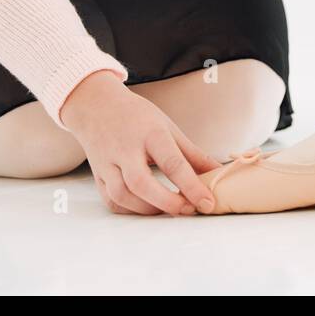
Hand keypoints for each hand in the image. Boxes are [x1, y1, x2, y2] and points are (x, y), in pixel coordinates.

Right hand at [60, 71, 222, 215]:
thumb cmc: (137, 117)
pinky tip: (147, 207)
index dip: (191, 186)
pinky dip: (131, 210)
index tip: (208, 203)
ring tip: (170, 209)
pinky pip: (112, 201)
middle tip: (188, 210)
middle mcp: (125, 148)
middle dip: (167, 202)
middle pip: (141, 183)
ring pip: (123, 195)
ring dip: (148, 209)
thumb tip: (218, 173)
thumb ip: (193, 154)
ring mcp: (108, 163)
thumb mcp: (168, 127)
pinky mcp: (98, 175)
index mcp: (149, 133)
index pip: (172, 162)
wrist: (96, 105)